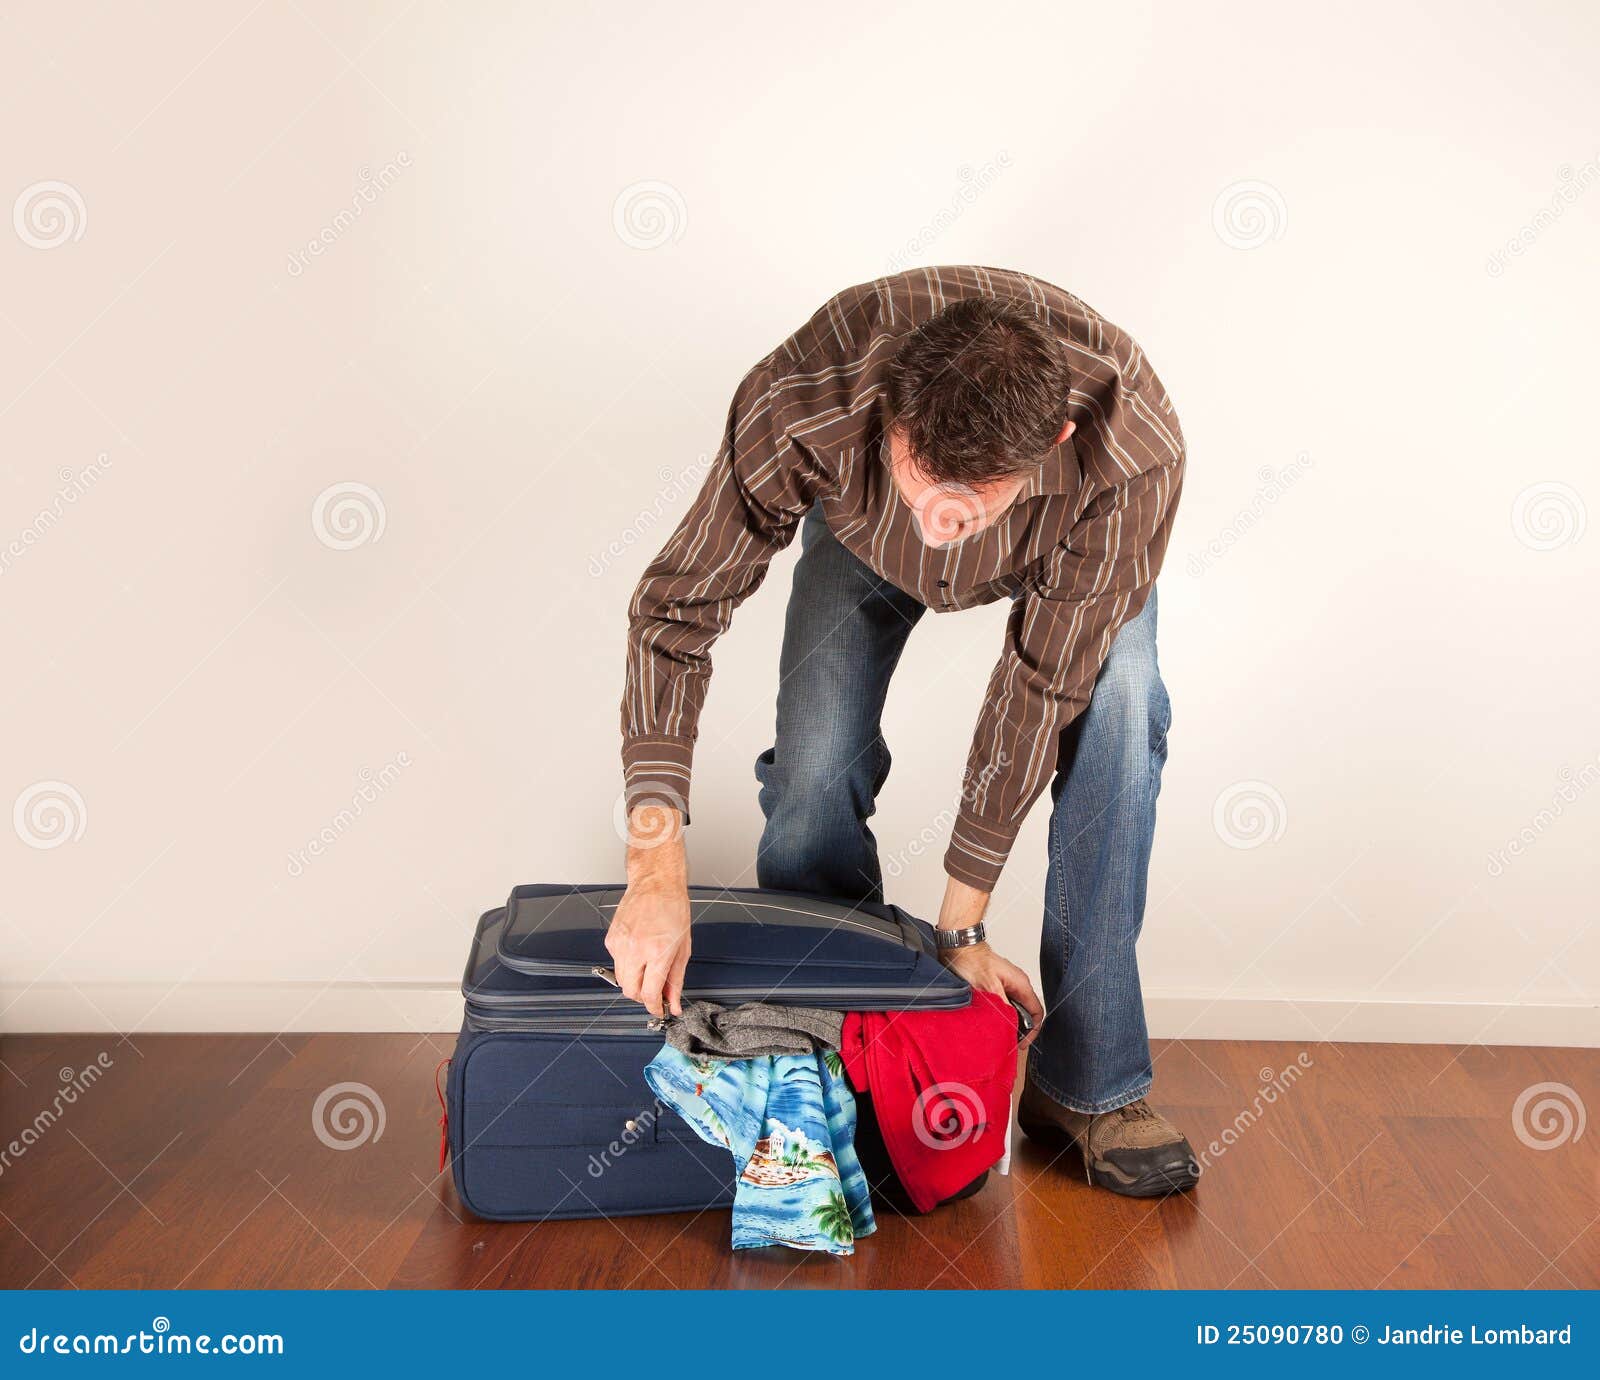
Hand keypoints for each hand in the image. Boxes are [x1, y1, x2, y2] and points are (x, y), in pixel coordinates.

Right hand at [605, 804, 690, 1016]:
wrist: (655, 883)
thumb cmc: (673, 908)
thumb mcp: (683, 947)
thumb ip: (676, 979)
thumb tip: (673, 1002)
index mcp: (657, 951)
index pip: (650, 994)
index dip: (655, 1007)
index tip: (659, 1010)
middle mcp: (636, 949)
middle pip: (631, 991)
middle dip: (643, 997)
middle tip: (655, 993)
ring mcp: (620, 944)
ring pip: (621, 980)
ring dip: (634, 982)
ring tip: (648, 969)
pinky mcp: (611, 939)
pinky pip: (616, 963)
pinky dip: (627, 965)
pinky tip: (639, 952)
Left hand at [939, 942, 1043, 1049]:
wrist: (958, 946)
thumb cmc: (972, 960)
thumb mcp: (989, 986)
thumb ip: (1003, 1005)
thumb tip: (1011, 1024)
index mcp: (1020, 983)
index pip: (1037, 1012)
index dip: (1032, 1031)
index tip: (1021, 1043)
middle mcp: (1016, 984)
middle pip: (1026, 1013)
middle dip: (1019, 1030)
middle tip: (1008, 1043)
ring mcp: (1006, 985)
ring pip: (1013, 1010)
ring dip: (1008, 1023)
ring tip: (998, 1035)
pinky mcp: (995, 986)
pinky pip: (1002, 1005)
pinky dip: (999, 1016)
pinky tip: (989, 1022)